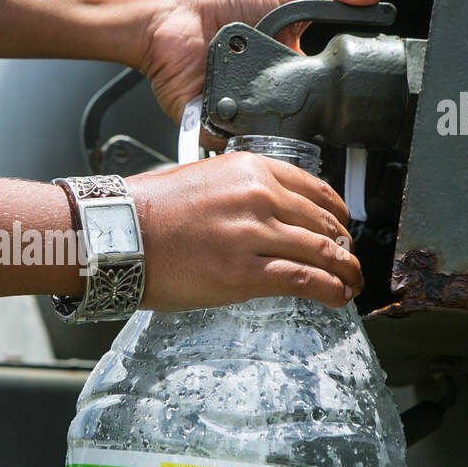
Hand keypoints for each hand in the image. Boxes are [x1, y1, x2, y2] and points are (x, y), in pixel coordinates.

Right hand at [128, 149, 362, 310]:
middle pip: (324, 223)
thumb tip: (268, 214)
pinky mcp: (245, 273)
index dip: (337, 214)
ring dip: (345, 271)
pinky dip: (330, 290)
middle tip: (349, 262)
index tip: (341, 227)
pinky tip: (336, 297)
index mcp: (250, 169)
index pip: (315, 189)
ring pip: (323, 252)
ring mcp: (253, 235)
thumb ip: (241, 191)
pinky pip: (305, 280)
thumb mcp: (203, 179)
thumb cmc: (147, 211)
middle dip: (344, 246)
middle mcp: (258, 197)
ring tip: (351, 284)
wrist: (117, 235)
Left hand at [137, 0, 384, 127]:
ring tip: (266, 110)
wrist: (170, 11)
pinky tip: (235, 118)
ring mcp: (233, 110)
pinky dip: (230, 135)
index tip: (338, 108)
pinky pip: (223, 140)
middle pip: (285, 124)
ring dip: (263, 131)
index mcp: (280, 68)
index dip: (323, 106)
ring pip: (256, 138)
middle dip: (293, 124)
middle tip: (300, 110)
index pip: (310, 95)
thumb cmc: (217, 1)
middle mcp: (258, 93)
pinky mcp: (206, 120)